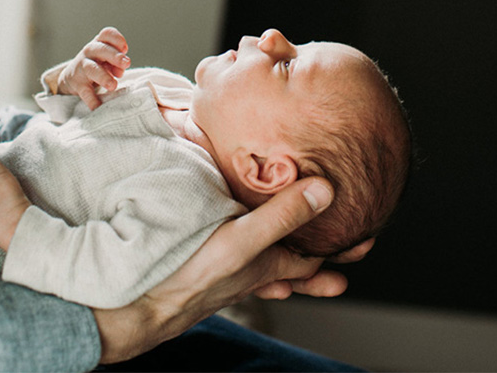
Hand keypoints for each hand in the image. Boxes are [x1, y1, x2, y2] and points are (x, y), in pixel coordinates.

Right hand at [55, 27, 130, 108]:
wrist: (73, 77)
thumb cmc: (99, 64)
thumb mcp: (108, 59)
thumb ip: (117, 62)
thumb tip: (121, 69)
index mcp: (99, 44)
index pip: (106, 34)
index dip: (116, 39)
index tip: (125, 48)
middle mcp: (89, 53)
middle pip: (100, 49)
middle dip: (114, 56)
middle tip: (127, 64)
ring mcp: (81, 68)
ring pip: (91, 69)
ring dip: (103, 76)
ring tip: (113, 86)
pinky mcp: (77, 84)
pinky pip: (85, 92)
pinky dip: (92, 100)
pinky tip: (98, 106)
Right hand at [91, 177, 372, 364]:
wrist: (130, 307)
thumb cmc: (186, 277)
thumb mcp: (241, 242)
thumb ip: (282, 215)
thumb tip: (328, 190)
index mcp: (266, 262)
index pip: (312, 255)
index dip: (340, 246)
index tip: (366, 241)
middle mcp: (251, 270)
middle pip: (296, 263)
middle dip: (322, 259)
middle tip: (351, 252)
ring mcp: (227, 272)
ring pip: (267, 263)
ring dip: (289, 258)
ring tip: (308, 260)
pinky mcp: (202, 268)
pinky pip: (237, 260)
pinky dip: (251, 254)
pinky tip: (245, 247)